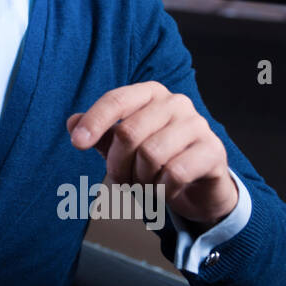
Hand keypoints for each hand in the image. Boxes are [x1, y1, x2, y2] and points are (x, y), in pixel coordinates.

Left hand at [66, 81, 238, 227]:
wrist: (199, 186)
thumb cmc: (158, 160)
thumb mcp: (124, 147)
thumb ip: (101, 134)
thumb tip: (72, 122)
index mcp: (151, 94)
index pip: (116, 100)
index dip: (94, 121)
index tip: (77, 143)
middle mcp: (176, 103)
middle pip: (129, 133)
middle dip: (117, 164)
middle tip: (121, 180)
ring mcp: (198, 125)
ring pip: (150, 154)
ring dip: (139, 180)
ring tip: (143, 186)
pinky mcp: (213, 151)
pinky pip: (174, 173)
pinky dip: (161, 189)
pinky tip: (164, 191)